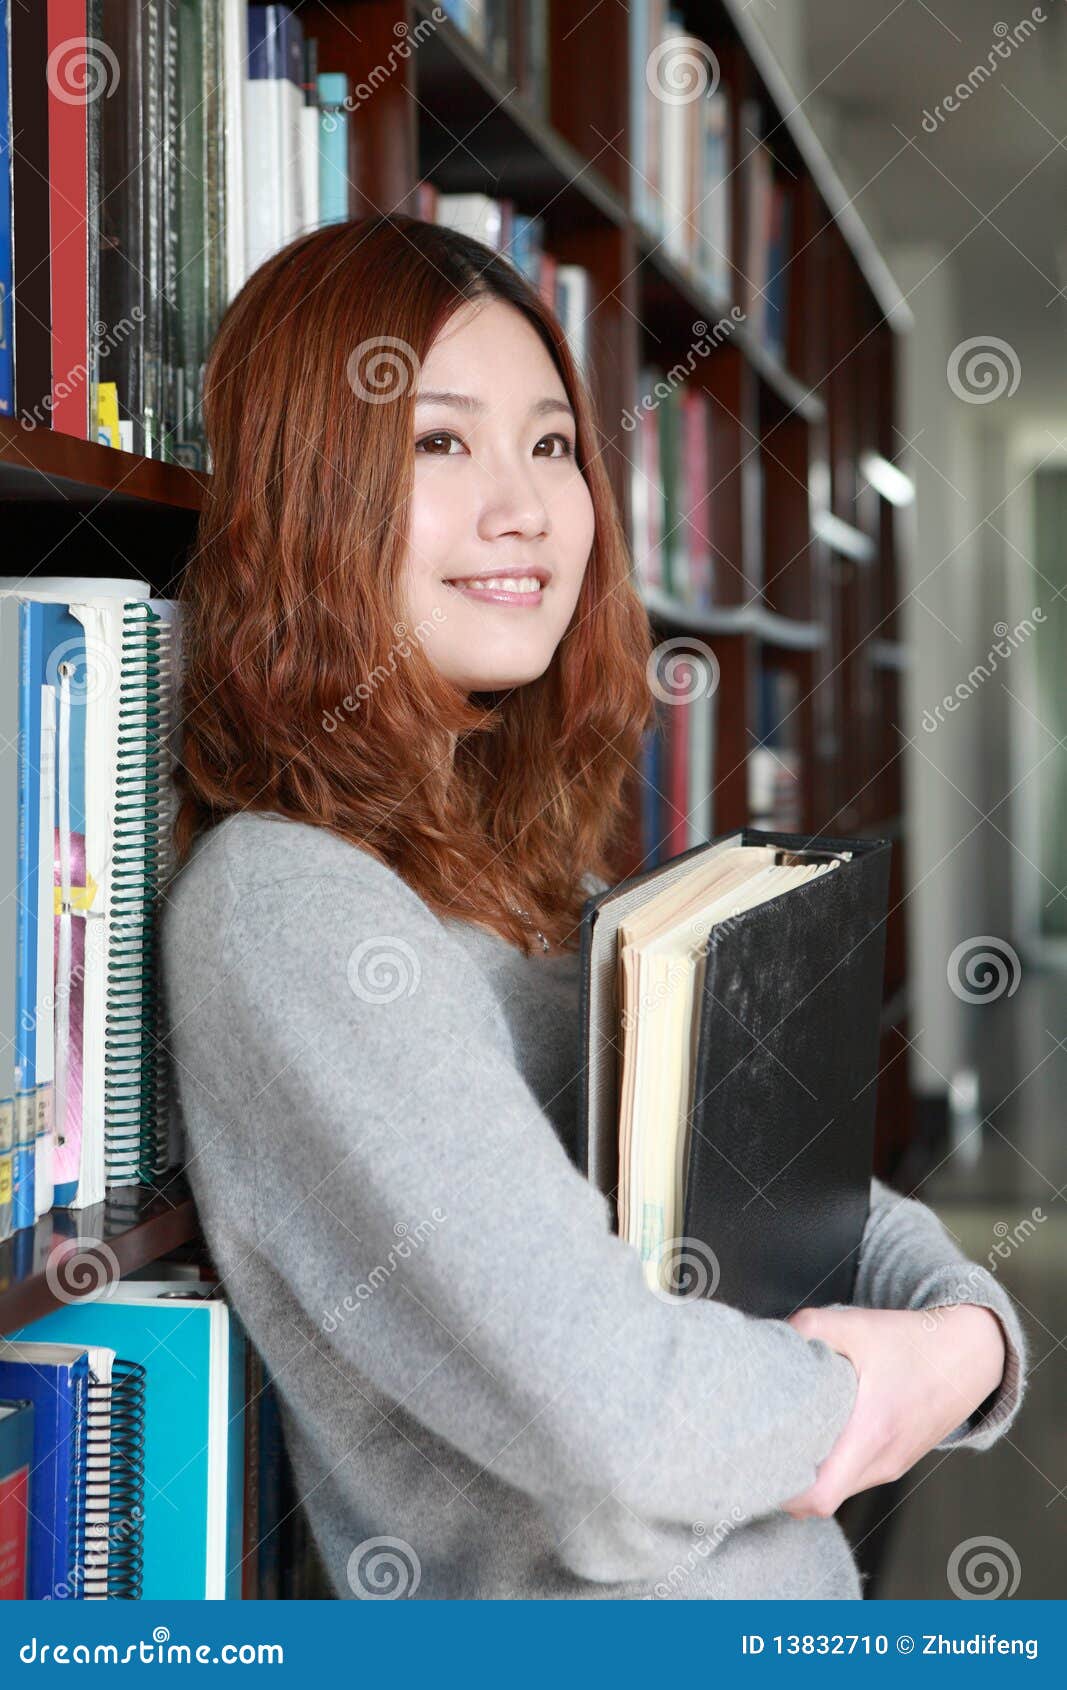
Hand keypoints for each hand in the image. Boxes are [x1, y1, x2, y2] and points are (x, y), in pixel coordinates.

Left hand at [781, 1303, 1006, 1518]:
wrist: (967, 1355)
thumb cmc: (912, 1342)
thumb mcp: (857, 1324)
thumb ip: (808, 1328)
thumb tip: (770, 1340)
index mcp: (873, 1430)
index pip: (822, 1496)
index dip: (786, 1495)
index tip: (759, 1471)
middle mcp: (884, 1459)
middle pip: (825, 1499)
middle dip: (789, 1485)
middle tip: (759, 1456)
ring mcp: (893, 1464)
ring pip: (841, 1489)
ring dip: (812, 1476)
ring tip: (783, 1444)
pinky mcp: (897, 1460)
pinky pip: (856, 1477)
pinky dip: (833, 1468)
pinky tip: (816, 1438)